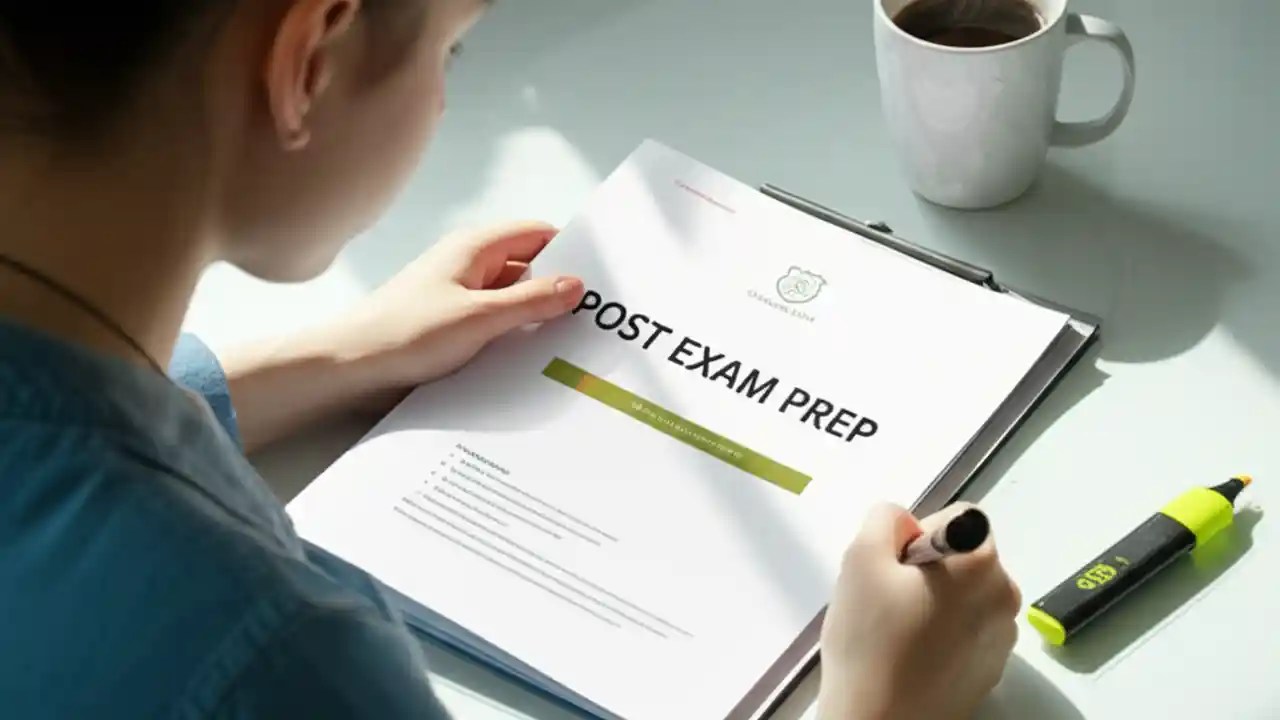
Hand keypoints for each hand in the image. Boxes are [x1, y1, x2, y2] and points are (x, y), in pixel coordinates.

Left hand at [332, 220, 585, 389]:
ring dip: (536, 319)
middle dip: (558, 290)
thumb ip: (531, 301)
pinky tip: (534, 361)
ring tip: (571, 344)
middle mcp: (469, 266)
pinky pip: (497, 324)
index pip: (537, 234)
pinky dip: (516, 337)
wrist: (350, 368)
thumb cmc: (406, 334)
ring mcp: (461, 297)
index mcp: (474, 248)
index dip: (569, 251)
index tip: (600, 277)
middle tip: (595, 317)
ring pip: (514, 300)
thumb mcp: (480, 318)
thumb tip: (576, 284)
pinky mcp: (454, 326)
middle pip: (529, 268)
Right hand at [816, 502, 1019, 719]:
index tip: (894, 568)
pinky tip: (909, 655)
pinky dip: (941, 633)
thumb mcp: (860, 559)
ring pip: (963, 595)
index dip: (918, 534)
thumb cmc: (869, 642)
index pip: (958, 518)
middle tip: (887, 599)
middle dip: (926, 569)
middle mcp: (1004, 597)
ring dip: (933, 601)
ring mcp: (1002, 638)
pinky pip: (966, 630)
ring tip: (895, 631)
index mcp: (981, 564)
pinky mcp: (990, 669)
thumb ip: (884, 519)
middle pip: (963, 557)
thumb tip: (904, 522)